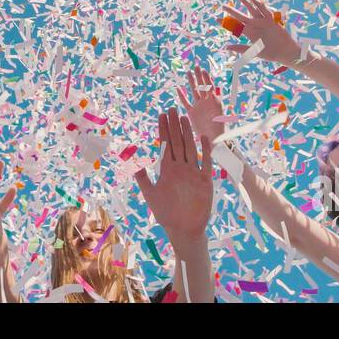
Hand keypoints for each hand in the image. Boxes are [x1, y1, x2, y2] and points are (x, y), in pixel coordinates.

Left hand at [134, 108, 212, 244]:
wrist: (184, 229)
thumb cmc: (167, 214)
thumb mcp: (151, 194)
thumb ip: (143, 179)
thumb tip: (132, 164)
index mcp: (167, 169)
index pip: (165, 144)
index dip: (163, 130)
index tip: (161, 115)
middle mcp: (180, 167)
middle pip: (177, 142)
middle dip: (173, 125)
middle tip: (171, 109)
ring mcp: (193, 172)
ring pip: (190, 148)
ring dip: (187, 133)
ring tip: (184, 118)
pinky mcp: (205, 180)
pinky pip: (206, 162)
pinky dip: (205, 151)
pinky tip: (203, 138)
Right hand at [176, 66, 224, 142]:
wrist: (213, 140)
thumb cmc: (219, 130)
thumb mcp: (221, 116)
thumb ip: (218, 104)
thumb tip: (219, 91)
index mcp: (214, 101)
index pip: (210, 87)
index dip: (207, 78)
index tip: (203, 70)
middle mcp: (206, 102)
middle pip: (202, 86)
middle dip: (199, 76)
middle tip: (196, 66)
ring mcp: (199, 107)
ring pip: (194, 92)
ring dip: (192, 82)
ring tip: (188, 72)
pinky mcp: (192, 113)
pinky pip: (186, 103)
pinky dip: (182, 96)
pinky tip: (178, 88)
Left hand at [224, 0, 301, 65]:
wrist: (283, 52)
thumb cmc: (269, 52)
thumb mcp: (253, 51)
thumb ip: (240, 48)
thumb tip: (226, 47)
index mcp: (248, 32)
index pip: (235, 26)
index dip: (226, 22)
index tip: (216, 19)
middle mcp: (253, 25)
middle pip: (240, 16)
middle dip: (232, 11)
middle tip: (223, 6)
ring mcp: (262, 22)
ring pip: (252, 10)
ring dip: (245, 2)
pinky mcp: (270, 20)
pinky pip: (264, 11)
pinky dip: (259, 5)